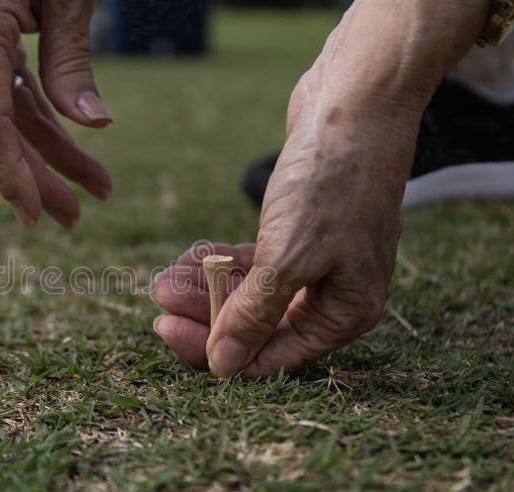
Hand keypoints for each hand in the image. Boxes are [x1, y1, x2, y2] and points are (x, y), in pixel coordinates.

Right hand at [0, 0, 111, 229]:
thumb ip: (71, 59)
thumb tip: (95, 124)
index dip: (5, 172)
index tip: (32, 213)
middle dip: (36, 177)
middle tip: (75, 217)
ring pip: (6, 114)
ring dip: (47, 154)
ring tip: (92, 187)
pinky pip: (10, 90)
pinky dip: (42, 121)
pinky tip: (70, 151)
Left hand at [152, 75, 407, 376]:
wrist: (355, 100)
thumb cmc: (331, 182)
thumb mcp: (289, 258)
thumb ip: (254, 316)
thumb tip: (224, 369)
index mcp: (346, 313)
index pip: (271, 356)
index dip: (216, 351)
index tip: (166, 329)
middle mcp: (335, 293)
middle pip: (258, 325)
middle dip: (206, 314)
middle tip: (158, 297)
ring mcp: (319, 259)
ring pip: (253, 291)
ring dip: (206, 286)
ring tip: (163, 277)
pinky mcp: (300, 229)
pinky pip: (256, 259)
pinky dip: (223, 260)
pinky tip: (190, 256)